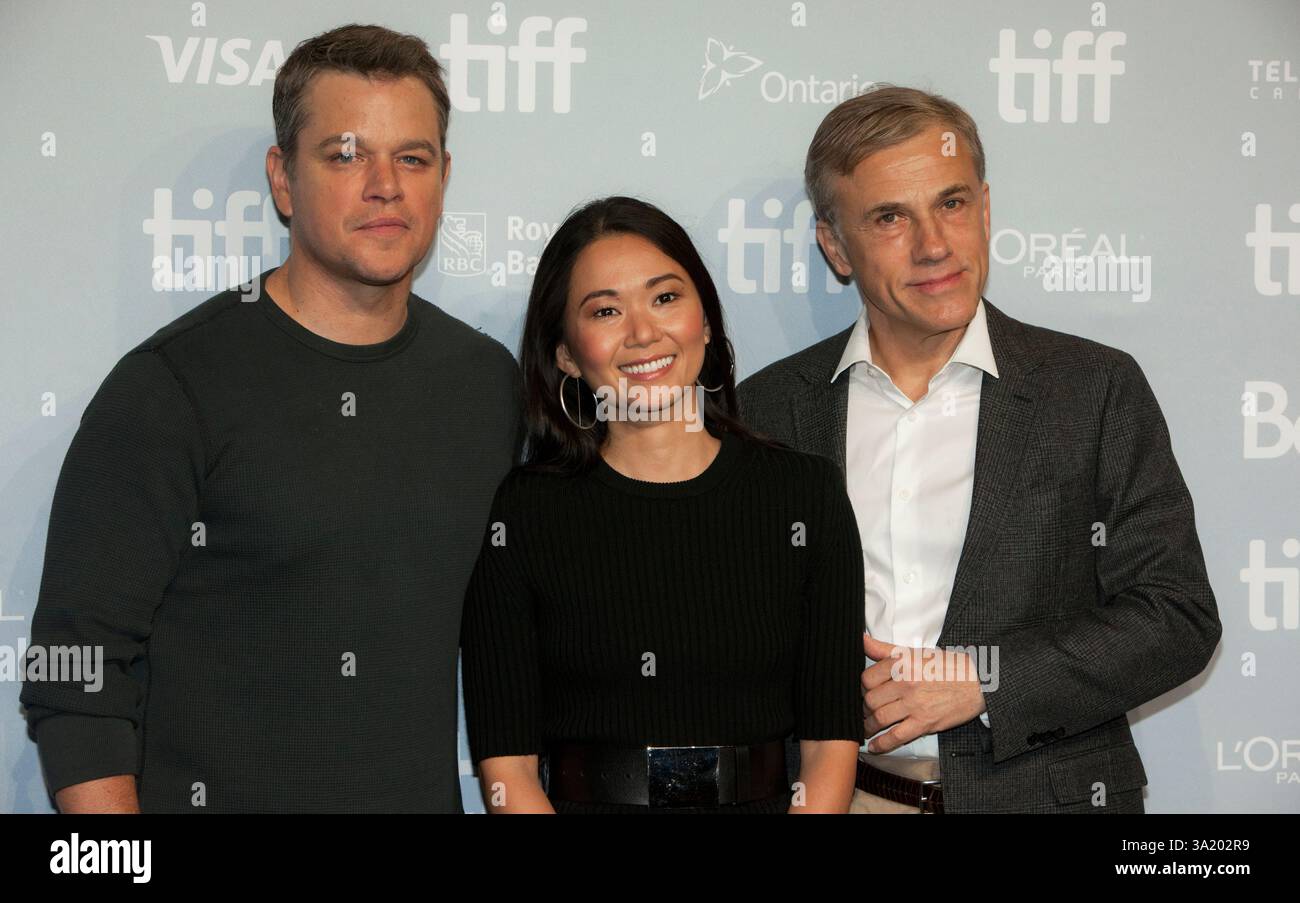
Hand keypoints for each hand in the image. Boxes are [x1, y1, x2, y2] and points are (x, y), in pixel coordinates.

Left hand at [861, 634, 985, 753]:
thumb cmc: (946, 666)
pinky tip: (874, 746)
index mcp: (902, 663)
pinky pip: (896, 736)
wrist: (977, 682)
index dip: (862, 688)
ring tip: (866, 728)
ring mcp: (915, 704)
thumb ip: (885, 649)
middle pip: (870, 699)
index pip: (868, 678)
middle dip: (863, 708)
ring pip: (879, 718)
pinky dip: (882, 743)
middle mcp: (906, 682)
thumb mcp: (915, 652)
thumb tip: (862, 639)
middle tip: (864, 711)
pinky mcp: (925, 723)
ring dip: (868, 725)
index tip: (864, 693)